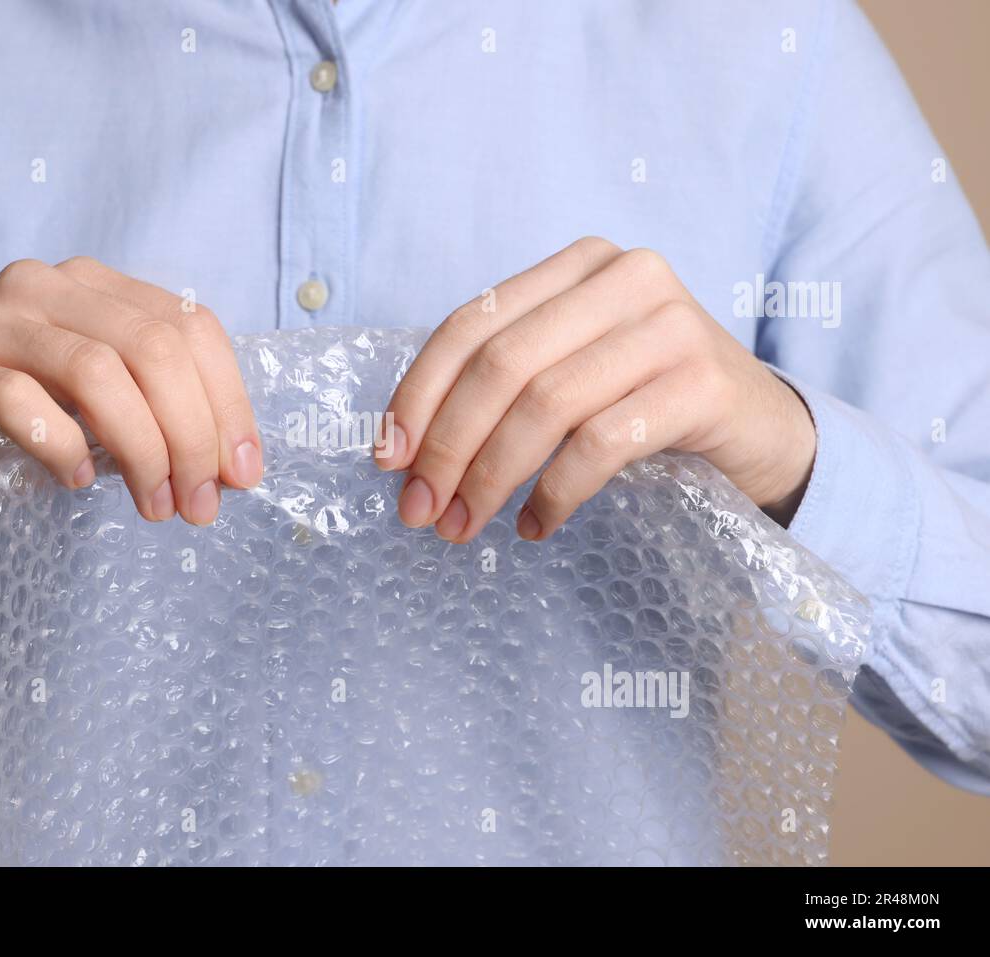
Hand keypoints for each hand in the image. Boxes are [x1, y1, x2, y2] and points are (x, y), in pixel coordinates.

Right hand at [0, 257, 261, 523]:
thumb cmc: (11, 419)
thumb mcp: (97, 406)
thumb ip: (160, 414)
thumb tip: (235, 469)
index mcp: (97, 286)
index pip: (190, 328)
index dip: (229, 403)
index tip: (243, 474)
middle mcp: (47, 286)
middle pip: (154, 349)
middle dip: (191, 436)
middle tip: (198, 506)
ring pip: (97, 372)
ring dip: (140, 449)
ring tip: (152, 506)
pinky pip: (18, 400)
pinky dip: (61, 445)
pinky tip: (75, 480)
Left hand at [379, 237, 816, 542]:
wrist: (761, 426)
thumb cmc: (645, 400)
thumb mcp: (570, 371)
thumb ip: (500, 385)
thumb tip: (403, 453)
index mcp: (575, 265)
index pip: (470, 324)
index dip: (417, 393)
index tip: (387, 458)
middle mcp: (622, 276)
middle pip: (501, 364)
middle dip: (447, 445)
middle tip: (422, 511)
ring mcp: (668, 323)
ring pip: (545, 403)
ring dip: (492, 477)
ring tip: (466, 527)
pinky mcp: (701, 381)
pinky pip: (601, 443)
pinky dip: (555, 493)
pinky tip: (535, 526)